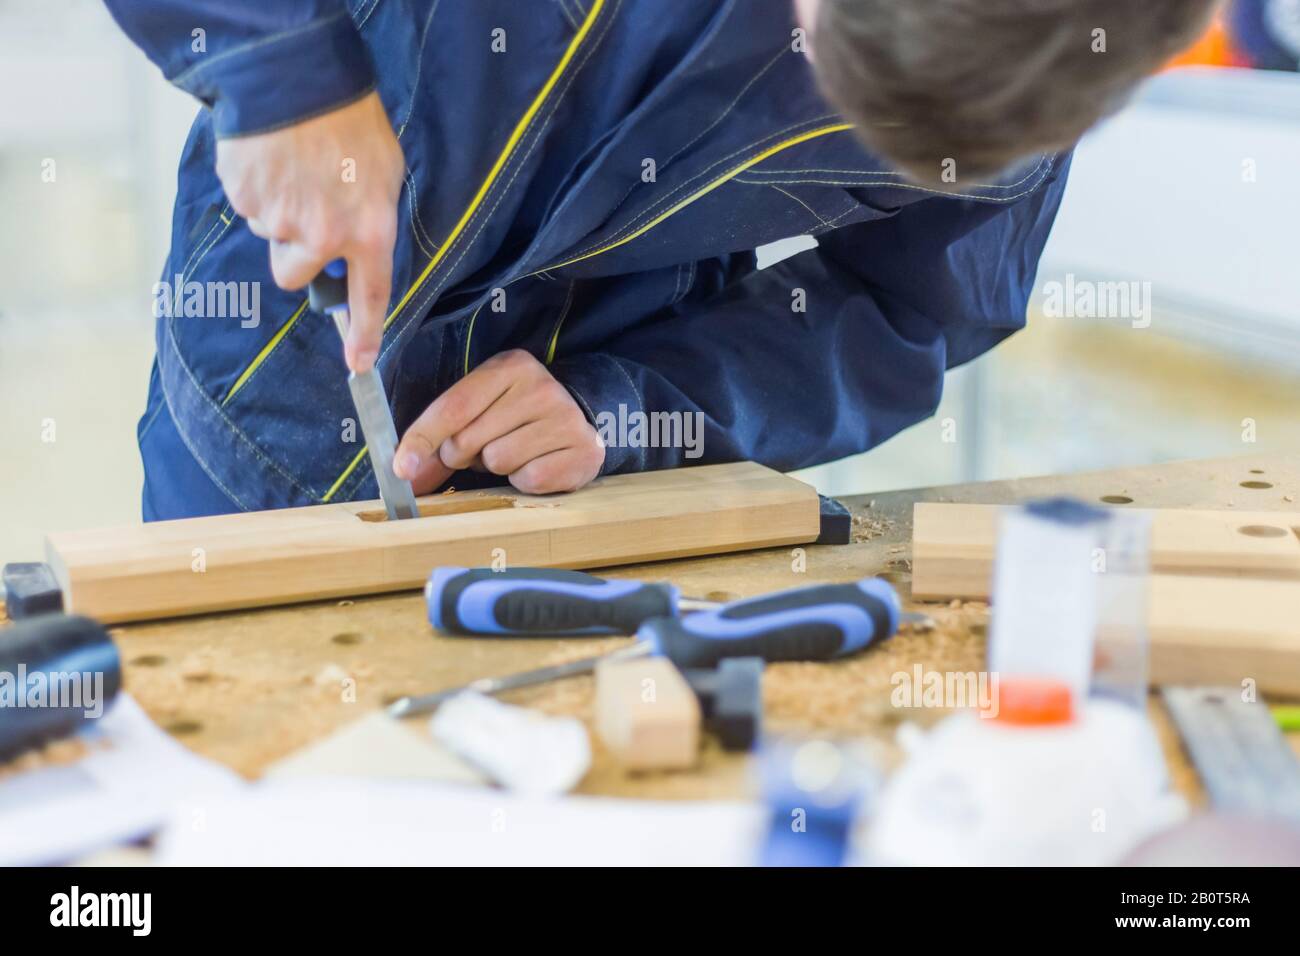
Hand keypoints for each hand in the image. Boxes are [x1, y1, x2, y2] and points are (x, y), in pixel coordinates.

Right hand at [215, 91, 403, 372]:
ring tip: (294, 169)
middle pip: (295, 275)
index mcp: (368, 233)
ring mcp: (277, 220)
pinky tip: (272, 159)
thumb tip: (352, 250)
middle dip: (297, 254)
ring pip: (271, 237)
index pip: (368, 298)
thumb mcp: (386, 175)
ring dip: (279, 214)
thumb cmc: (352, 123)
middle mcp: (321, 237)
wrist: (300, 80)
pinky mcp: (244, 198)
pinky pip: (249, 207)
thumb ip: (370, 221)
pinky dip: (257, 190)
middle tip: (307, 212)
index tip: (358, 363)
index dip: (363, 334)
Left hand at [394, 350, 605, 494]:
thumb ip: (440, 439)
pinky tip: (536, 463)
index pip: (454, 406)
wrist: (578, 424)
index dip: (422, 438)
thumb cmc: (516, 419)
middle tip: (483, 448)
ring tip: (514, 453)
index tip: (400, 468)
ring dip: (498, 467)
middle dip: (464, 455)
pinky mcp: (580, 451)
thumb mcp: (479, 412)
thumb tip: (406, 474)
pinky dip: (524, 480)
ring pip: (498, 461)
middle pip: (469, 439)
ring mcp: (564, 418)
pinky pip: (527, 479)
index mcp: (510, 366)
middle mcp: (540, 386)